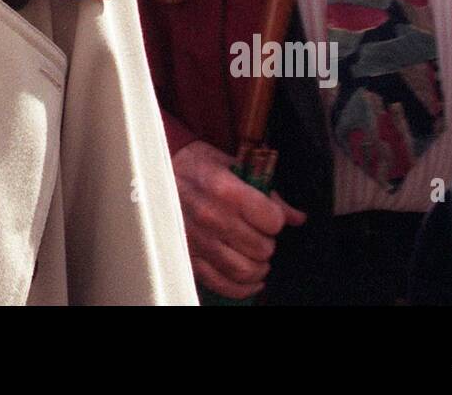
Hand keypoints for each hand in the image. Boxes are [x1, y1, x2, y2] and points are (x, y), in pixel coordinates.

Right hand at [172, 139, 306, 299]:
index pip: (272, 219)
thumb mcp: (230, 163)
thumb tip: (297, 217)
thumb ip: (267, 191)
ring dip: (259, 266)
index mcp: (224, 189)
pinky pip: (224, 285)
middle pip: (262, 248)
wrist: (153, 174)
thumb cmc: (195, 166)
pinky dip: (244, 287)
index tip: (269, 215)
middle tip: (261, 234)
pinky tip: (252, 279)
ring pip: (246, 270)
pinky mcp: (188, 259)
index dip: (275, 218)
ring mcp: (198, 242)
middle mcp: (210, 218)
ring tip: (258, 255)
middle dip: (267, 242)